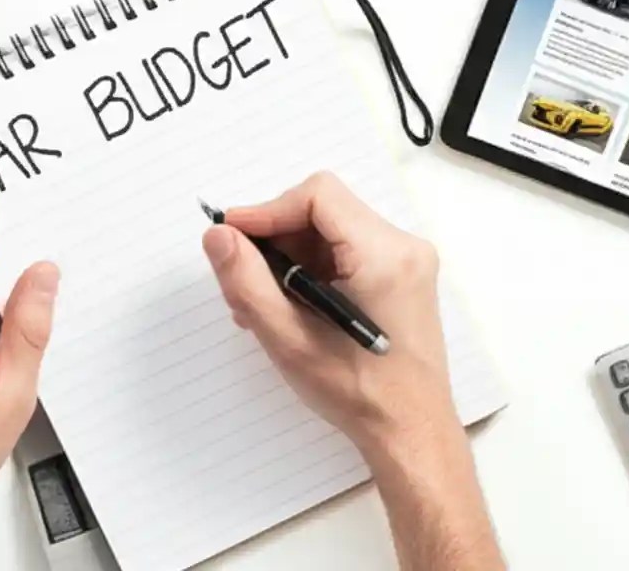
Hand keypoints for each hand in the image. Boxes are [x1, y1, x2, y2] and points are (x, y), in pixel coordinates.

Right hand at [200, 171, 459, 458]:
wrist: (410, 431)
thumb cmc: (357, 392)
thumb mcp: (289, 338)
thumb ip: (248, 281)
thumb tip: (218, 236)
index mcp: (383, 255)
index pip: (317, 196)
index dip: (267, 210)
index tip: (231, 238)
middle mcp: (403, 247)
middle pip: (323, 211)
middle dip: (276, 240)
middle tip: (242, 281)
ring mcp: (407, 262)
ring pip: (331, 231)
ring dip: (291, 258)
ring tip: (262, 305)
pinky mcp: (402, 277)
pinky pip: (347, 252)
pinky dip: (312, 270)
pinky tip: (290, 308)